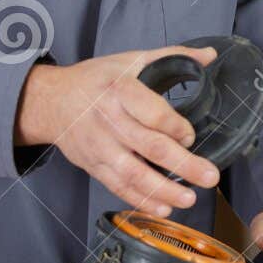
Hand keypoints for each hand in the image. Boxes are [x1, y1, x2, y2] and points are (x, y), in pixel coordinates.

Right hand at [15, 45, 219, 216]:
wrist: (52, 100)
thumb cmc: (96, 79)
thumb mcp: (131, 59)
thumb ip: (172, 56)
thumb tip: (209, 55)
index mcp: (120, 89)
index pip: (152, 112)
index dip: (176, 127)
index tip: (190, 135)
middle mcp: (109, 119)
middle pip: (150, 146)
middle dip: (183, 164)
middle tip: (210, 176)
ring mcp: (100, 146)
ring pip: (134, 173)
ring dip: (164, 189)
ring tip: (190, 198)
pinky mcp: (93, 165)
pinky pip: (118, 186)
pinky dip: (141, 200)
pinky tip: (163, 207)